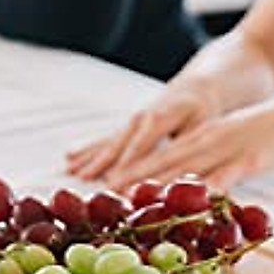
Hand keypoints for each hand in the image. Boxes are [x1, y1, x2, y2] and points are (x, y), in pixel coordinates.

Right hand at [66, 80, 221, 187]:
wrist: (198, 88)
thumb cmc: (204, 112)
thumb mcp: (202, 128)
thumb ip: (188, 149)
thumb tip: (180, 174)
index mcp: (161, 117)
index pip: (142, 145)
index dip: (129, 166)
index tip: (117, 185)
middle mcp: (141, 117)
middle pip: (119, 144)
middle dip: (102, 164)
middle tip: (86, 182)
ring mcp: (131, 121)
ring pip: (108, 141)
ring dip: (89, 157)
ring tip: (71, 171)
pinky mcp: (127, 126)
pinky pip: (105, 139)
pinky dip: (88, 149)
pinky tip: (70, 157)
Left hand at [114, 92, 273, 192]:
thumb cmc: (266, 135)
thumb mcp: (229, 146)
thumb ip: (206, 165)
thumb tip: (185, 187)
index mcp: (199, 137)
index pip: (158, 154)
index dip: (130, 167)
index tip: (102, 181)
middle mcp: (205, 140)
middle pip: (162, 160)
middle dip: (130, 176)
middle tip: (101, 190)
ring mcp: (226, 149)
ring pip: (186, 168)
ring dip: (157, 183)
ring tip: (129, 196)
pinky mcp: (249, 160)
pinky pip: (224, 177)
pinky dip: (205, 190)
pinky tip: (188, 201)